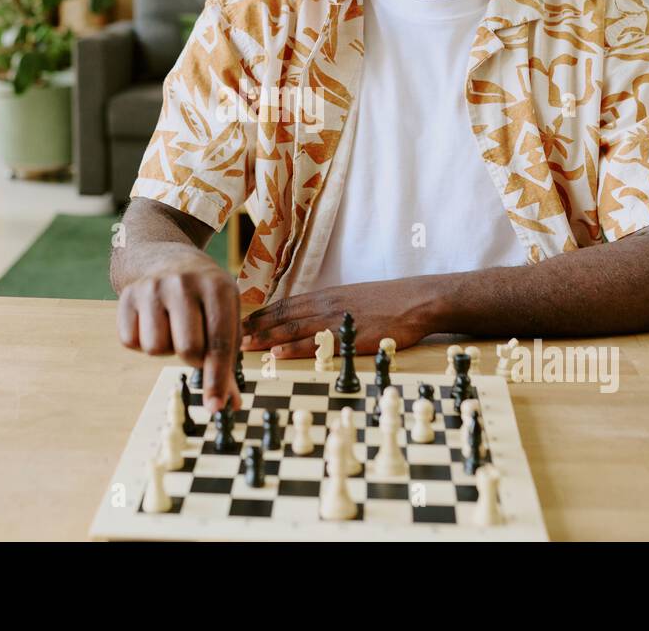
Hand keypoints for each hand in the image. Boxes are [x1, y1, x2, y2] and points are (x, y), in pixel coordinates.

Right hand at [116, 253, 241, 411]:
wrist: (163, 255)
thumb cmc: (203, 293)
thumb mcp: (225, 311)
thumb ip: (228, 357)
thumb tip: (230, 403)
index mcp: (217, 286)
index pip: (219, 342)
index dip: (218, 379)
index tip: (215, 407)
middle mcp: (184, 283)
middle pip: (188, 349)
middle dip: (192, 358)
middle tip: (193, 343)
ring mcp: (153, 287)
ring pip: (155, 348)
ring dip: (165, 348)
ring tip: (172, 327)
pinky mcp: (128, 294)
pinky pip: (130, 341)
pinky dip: (141, 340)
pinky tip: (152, 321)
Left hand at [240, 279, 441, 357]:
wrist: (417, 300)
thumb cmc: (389, 302)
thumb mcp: (353, 298)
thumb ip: (330, 308)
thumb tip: (310, 319)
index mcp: (327, 296)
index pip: (286, 304)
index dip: (261, 315)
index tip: (241, 323)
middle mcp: (327, 304)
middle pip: (283, 316)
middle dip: (256, 328)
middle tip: (231, 337)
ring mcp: (337, 320)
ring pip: (294, 328)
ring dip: (266, 338)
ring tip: (244, 346)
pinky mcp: (351, 336)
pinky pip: (318, 343)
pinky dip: (295, 348)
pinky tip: (278, 353)